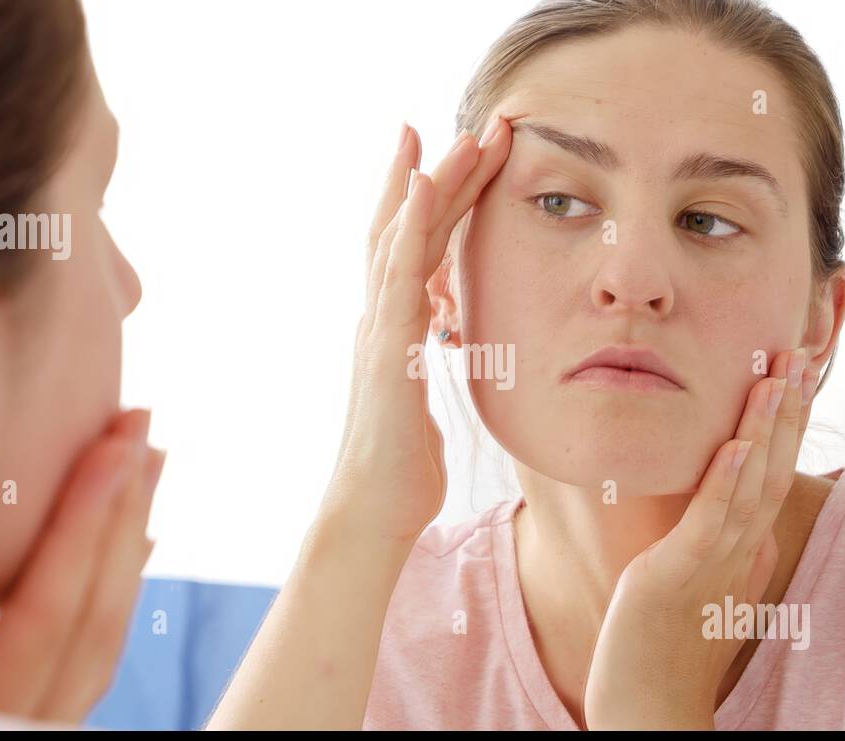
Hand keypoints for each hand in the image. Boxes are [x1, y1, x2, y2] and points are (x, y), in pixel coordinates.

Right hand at [0, 407, 164, 723]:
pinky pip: (93, 659)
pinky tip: (124, 552)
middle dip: (122, 515)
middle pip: (95, 619)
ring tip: (141, 468)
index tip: (117, 447)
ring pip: (104, 639)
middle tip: (141, 429)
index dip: (83, 525)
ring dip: (123, 543)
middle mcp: (31, 739)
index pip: (44, 613)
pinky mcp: (42, 734)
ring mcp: (46, 739)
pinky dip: (109, 593)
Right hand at [319, 117, 511, 545]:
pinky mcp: (387, 349)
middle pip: (408, 230)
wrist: (373, 511)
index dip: (438, 200)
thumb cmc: (402, 466)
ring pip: (402, 239)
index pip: (417, 248)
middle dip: (439, 174)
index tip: (461, 154)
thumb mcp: (422, 395)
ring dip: (430, 183)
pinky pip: (398, 277)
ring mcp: (380, 329)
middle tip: (471, 125)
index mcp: (395, 327)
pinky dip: (408, 228)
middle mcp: (381, 317)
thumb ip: (425, 352)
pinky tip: (423, 187)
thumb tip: (442, 326)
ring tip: (454, 135)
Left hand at [582, 349, 820, 728]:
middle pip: (775, 469)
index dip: (789, 424)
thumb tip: (754, 523)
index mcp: (746, 550)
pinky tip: (740, 444)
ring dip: (765, 429)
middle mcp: (741, 553)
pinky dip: (728, 481)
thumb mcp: (707, 591)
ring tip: (778, 376)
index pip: (775, 474)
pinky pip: (710, 521)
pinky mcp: (678, 577)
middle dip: (788, 410)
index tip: (797, 373)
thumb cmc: (670, 651)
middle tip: (800, 352)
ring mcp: (714, 565)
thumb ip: (730, 553)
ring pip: (750, 486)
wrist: (650, 710)